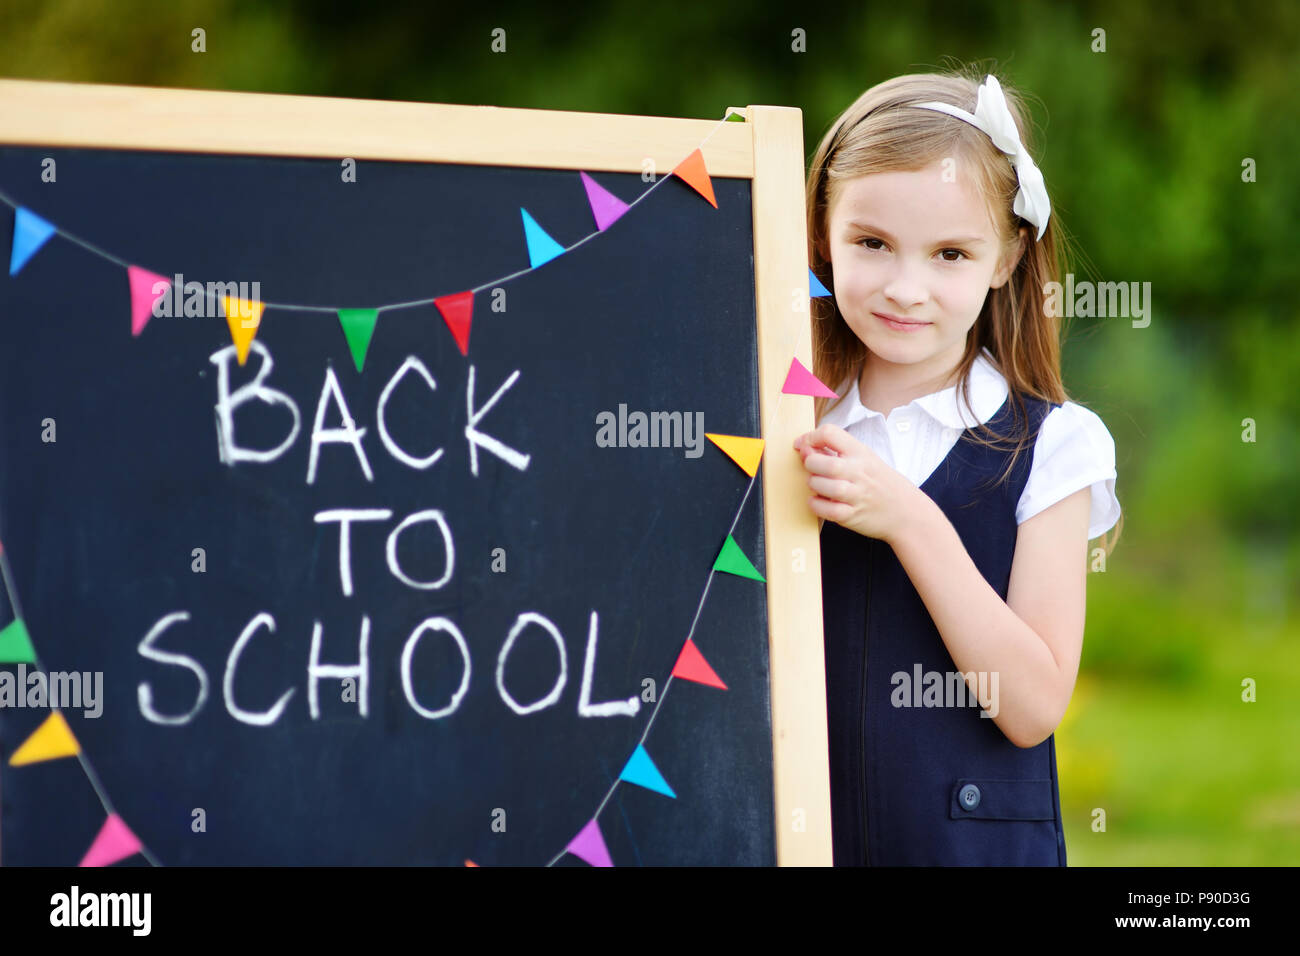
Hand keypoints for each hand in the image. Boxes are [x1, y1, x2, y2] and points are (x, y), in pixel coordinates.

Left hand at [793, 424, 923, 543]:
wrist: (906, 512)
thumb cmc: (880, 483)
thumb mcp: (865, 460)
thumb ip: (836, 452)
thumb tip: (804, 448)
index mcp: (861, 453)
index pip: (831, 433)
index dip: (810, 437)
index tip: (802, 445)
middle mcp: (859, 472)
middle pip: (826, 463)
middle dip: (810, 463)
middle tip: (811, 468)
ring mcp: (857, 495)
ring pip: (825, 486)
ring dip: (813, 484)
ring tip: (816, 484)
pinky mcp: (852, 515)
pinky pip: (828, 510)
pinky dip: (816, 505)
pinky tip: (817, 501)